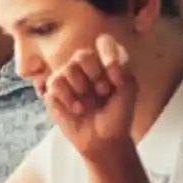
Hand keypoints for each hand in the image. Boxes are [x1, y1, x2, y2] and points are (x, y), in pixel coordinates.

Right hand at [39, 35, 137, 161]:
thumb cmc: (118, 116)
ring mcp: (68, 80)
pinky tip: (76, 109)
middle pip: (82, 55)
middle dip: (93, 74)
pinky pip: (53, 85)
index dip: (107, 53)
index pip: (103, 42)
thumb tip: (109, 65)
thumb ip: (124, 72)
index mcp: (106, 63)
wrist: (102, 140)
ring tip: (87, 104)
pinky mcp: (54, 94)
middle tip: (103, 91)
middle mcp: (86, 68)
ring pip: (65, 69)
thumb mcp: (129, 93)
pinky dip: (66, 98)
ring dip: (79, 88)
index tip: (114, 72)